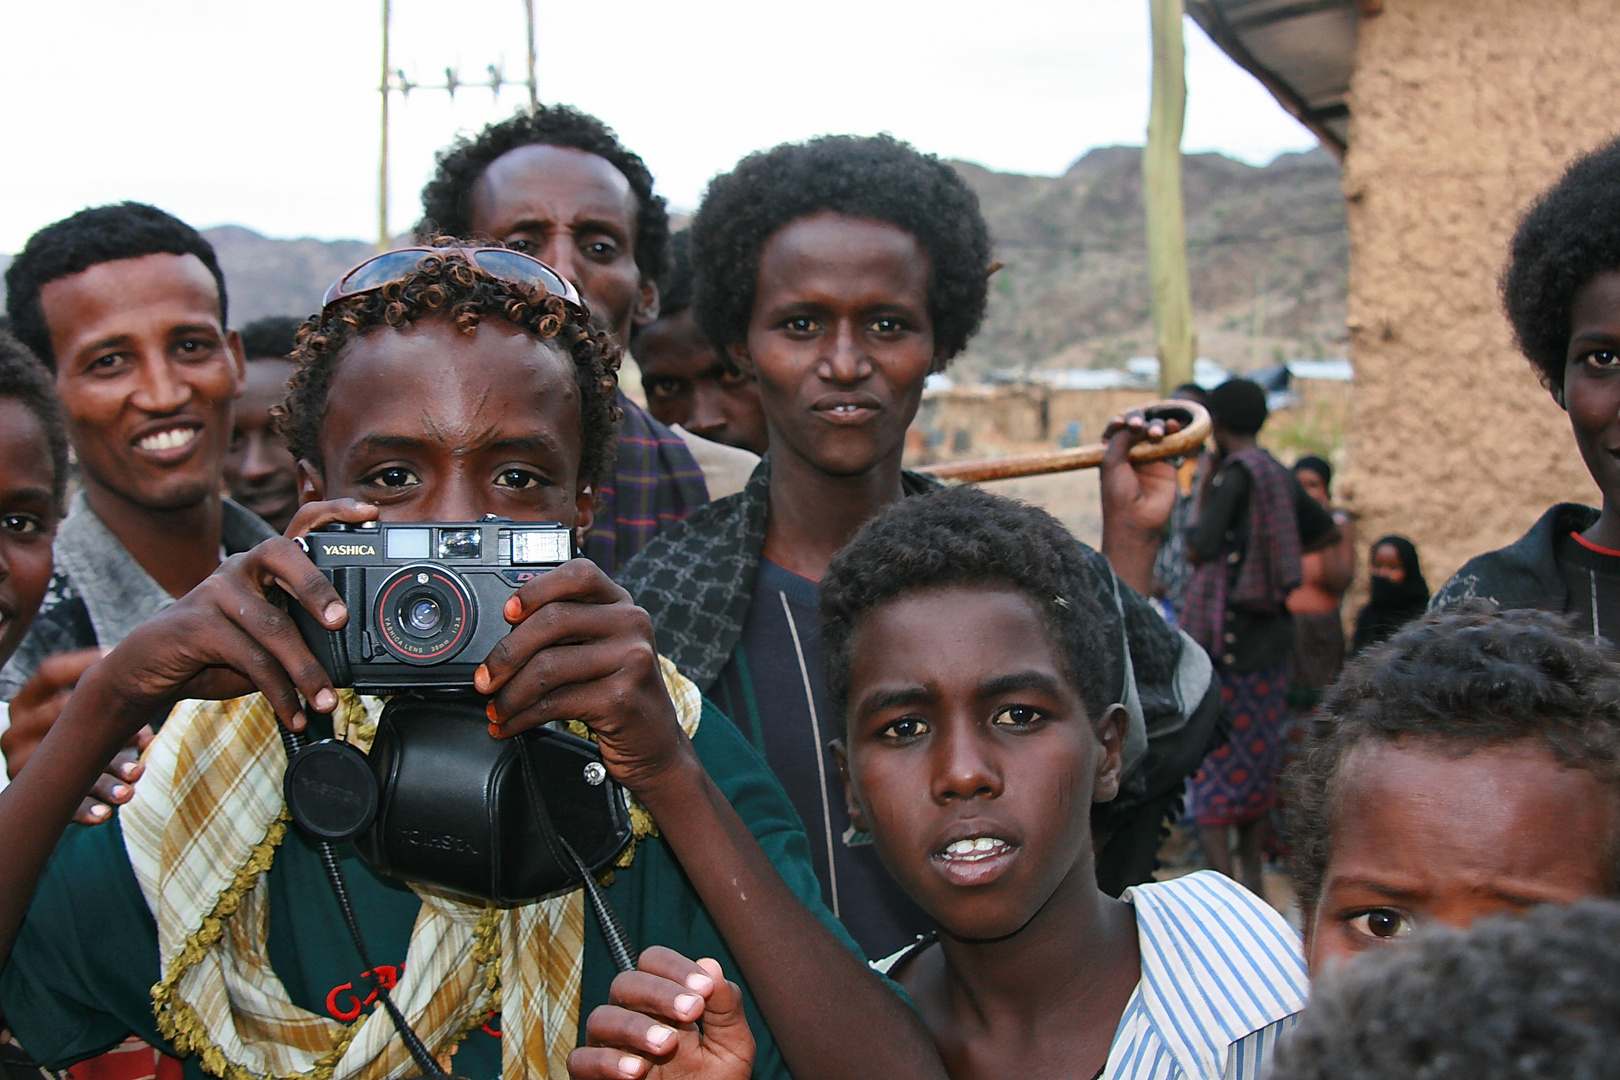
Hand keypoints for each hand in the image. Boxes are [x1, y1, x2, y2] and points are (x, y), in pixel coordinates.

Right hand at [4, 651, 155, 824]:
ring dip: (103, 777)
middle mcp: (16, 733)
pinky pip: (60, 806)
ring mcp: (20, 766)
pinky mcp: (35, 799)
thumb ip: (111, 703)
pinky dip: (85, 810)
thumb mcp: (87, 713)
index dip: (89, 665)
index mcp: (25, 704)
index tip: (130, 668)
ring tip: (133, 783)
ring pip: (64, 769)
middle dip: (105, 729)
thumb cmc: (82, 733)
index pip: (50, 672)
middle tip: (146, 741)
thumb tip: (152, 712)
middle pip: (60, 720)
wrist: (48, 778)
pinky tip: (105, 814)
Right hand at [97, 499, 378, 731]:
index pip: (302, 522)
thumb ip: (302, 635)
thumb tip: (350, 664)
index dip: (336, 512)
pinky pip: (249, 658)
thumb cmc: (219, 647)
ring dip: (304, 670)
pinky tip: (293, 714)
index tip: (370, 513)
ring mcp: (217, 590)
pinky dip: (278, 692)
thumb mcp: (268, 637)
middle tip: (341, 621)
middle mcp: (242, 566)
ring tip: (324, 701)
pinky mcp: (198, 624)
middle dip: (317, 589)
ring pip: (272, 626)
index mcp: (266, 562)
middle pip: (284, 556)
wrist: (151, 666)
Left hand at [474, 559, 693, 796]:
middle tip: (485, 678)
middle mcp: (630, 624)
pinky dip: (523, 718)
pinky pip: (555, 703)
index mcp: (620, 604)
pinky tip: (512, 725)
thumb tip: (504, 639)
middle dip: (507, 653)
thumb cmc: (617, 691)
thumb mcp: (601, 648)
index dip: (537, 589)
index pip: (578, 575)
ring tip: (497, 709)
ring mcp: (630, 659)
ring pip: (549, 666)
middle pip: (554, 620)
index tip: (507, 612)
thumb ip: (566, 631)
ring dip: (510, 693)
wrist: (654, 742)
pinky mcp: (621, 697)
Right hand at [568, 948, 754, 1079]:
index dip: (676, 967)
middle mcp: (631, 1016)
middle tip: (691, 1011)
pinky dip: (606, 1061)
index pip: (654, 962)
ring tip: (667, 1045)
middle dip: (659, 992)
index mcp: (663, 1002)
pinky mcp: (591, 1076)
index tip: (705, 988)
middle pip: (626, 983)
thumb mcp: (731, 1047)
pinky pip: (581, 1060)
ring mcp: (609, 1046)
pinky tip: (637, 1071)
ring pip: (601, 1018)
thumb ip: (726, 1009)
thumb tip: (711, 966)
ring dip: (634, 1026)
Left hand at [1099, 410, 1184, 536]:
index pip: (1118, 428)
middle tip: (1140, 427)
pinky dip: (1175, 432)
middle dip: (1140, 421)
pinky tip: (1174, 427)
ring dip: (1158, 425)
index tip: (1122, 423)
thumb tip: (1140, 423)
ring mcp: (1150, 459)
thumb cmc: (1118, 492)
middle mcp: (1131, 453)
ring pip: (1157, 431)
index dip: (1121, 420)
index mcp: (1113, 453)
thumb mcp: (1112, 462)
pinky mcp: (1168, 465)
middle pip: (1139, 426)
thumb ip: (1123, 437)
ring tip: (1158, 434)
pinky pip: (1173, 443)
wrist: (1137, 519)